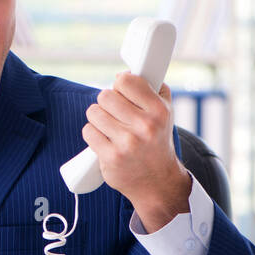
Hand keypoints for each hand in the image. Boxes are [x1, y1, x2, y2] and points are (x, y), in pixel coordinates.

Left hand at [81, 72, 191, 232]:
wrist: (157, 183)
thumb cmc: (157, 142)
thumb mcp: (166, 113)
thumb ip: (153, 88)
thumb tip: (128, 72)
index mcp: (158, 111)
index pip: (126, 80)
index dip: (120, 85)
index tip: (123, 93)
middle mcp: (144, 126)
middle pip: (105, 95)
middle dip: (107, 102)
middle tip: (115, 113)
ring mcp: (126, 143)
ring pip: (94, 112)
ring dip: (98, 118)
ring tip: (110, 127)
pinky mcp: (110, 157)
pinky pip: (88, 131)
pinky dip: (93, 134)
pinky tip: (104, 139)